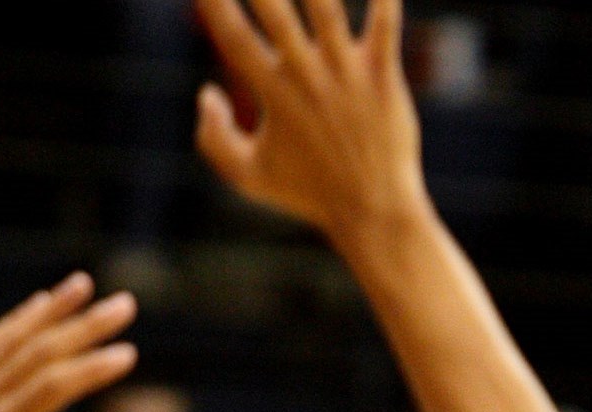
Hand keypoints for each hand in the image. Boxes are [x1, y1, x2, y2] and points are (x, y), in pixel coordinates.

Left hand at [0, 273, 137, 411]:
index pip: (52, 386)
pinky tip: (41, 303)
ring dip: (51, 308)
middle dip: (85, 325)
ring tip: (83, 283)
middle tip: (125, 304)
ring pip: (13, 337)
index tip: (128, 352)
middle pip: (38, 351)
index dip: (92, 368)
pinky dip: (19, 319)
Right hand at [195, 0, 428, 245]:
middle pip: (273, 6)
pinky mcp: (383, 77)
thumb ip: (213, 137)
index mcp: (269, 90)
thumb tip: (205, 92)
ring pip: (326, 6)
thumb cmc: (310, 194)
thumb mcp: (248, 175)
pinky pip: (385, 24)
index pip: (229, 30)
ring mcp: (345, 72)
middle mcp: (304, 73)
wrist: (373, 212)